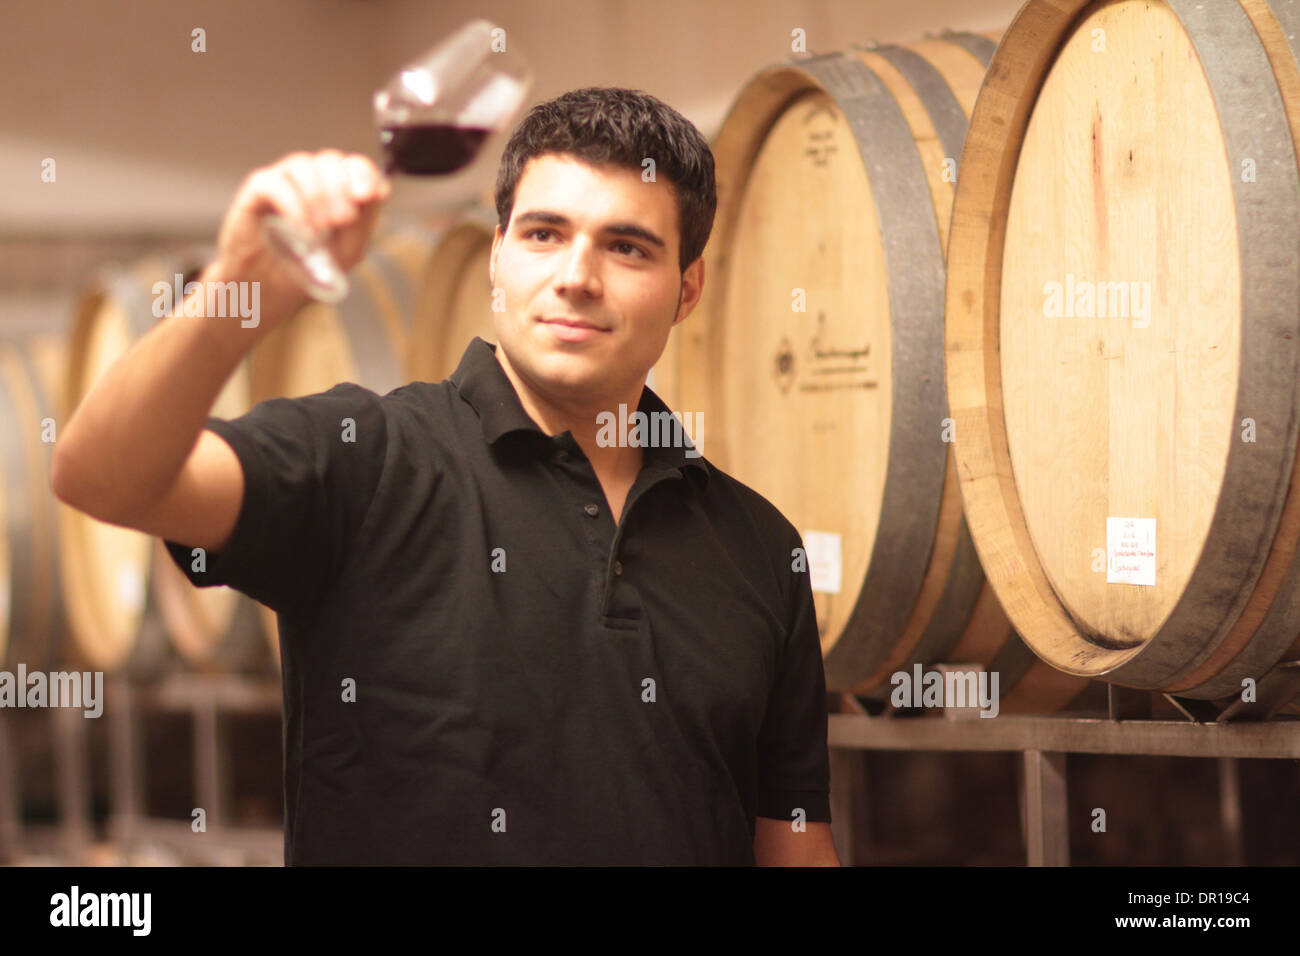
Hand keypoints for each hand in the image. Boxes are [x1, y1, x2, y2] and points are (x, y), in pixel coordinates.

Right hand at [211, 150, 391, 325]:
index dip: (364, 174)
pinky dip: (292, 204)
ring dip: (317, 195)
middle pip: (330, 160)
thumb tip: (377, 191)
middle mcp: (311, 181)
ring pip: (302, 164)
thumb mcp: (348, 249)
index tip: (368, 195)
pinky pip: (273, 182)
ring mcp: (282, 183)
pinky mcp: (254, 193)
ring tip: (320, 230)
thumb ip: (364, 220)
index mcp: (337, 190)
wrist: (271, 292)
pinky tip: (302, 230)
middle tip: (344, 218)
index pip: (355, 166)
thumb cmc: (308, 269)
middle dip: (341, 188)